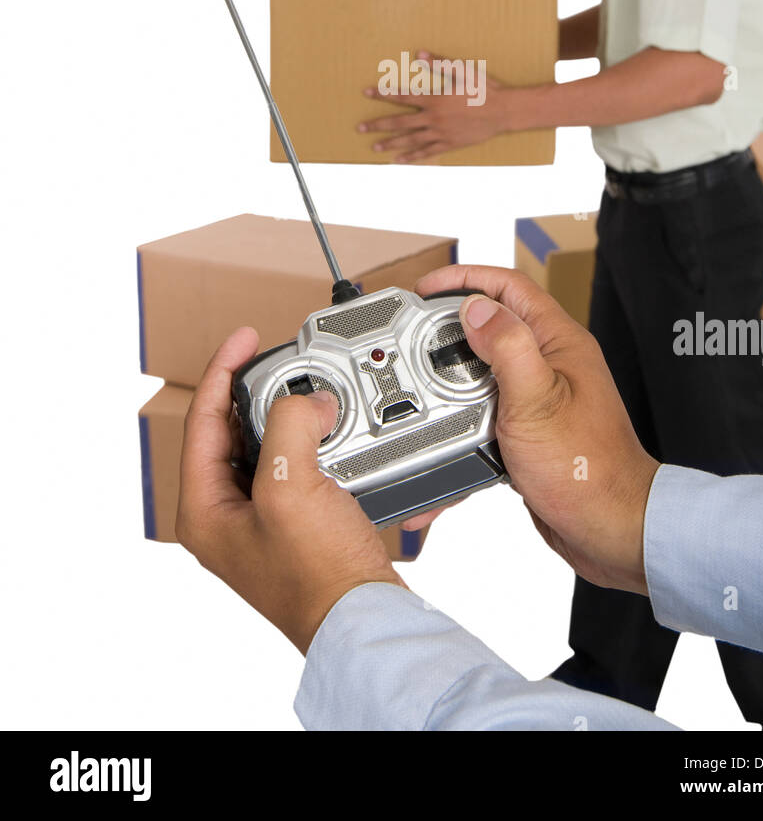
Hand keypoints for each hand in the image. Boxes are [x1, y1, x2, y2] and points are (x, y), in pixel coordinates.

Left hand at [176, 326, 404, 653]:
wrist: (363, 620)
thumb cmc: (318, 576)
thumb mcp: (291, 488)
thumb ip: (291, 426)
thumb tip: (309, 401)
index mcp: (204, 510)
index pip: (203, 421)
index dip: (222, 371)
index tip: (244, 339)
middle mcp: (225, 517)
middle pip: (232, 430)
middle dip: (260, 391)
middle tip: (282, 362)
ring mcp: (260, 522)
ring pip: (266, 446)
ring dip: (290, 415)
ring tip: (312, 393)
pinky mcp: (295, 525)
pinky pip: (295, 465)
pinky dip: (312, 441)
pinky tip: (333, 432)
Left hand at [357, 48, 510, 161]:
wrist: (504, 112)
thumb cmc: (485, 89)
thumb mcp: (463, 71)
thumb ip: (440, 64)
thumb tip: (420, 54)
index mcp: (435, 98)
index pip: (403, 96)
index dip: (384, 94)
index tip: (367, 92)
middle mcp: (434, 118)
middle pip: (400, 122)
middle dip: (378, 124)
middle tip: (360, 128)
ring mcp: (441, 133)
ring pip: (410, 140)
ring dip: (391, 143)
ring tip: (374, 147)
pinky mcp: (450, 144)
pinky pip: (427, 152)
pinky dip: (412, 156)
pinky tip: (399, 160)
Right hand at [409, 265, 659, 593]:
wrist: (612, 531)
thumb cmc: (589, 469)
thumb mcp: (538, 400)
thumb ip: (507, 347)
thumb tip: (475, 308)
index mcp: (558, 344)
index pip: (509, 288)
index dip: (465, 279)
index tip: (426, 288)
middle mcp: (549, 366)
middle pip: (489, 330)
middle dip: (447, 336)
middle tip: (413, 342)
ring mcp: (538, 402)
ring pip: (480, 380)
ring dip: (448, 393)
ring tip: (421, 399)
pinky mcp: (527, 436)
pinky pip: (483, 426)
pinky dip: (457, 444)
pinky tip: (440, 469)